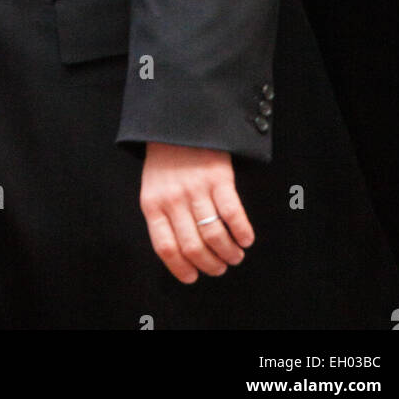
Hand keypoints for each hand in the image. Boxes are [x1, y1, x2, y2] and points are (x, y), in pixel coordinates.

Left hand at [139, 142, 253, 282]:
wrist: (178, 121)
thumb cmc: (166, 160)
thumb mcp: (153, 187)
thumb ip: (163, 216)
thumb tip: (182, 255)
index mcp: (153, 204)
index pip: (165, 248)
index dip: (181, 269)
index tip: (194, 277)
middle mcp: (173, 199)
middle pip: (193, 247)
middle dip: (210, 265)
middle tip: (220, 267)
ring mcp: (196, 188)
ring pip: (214, 236)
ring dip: (229, 253)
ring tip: (235, 256)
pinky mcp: (219, 177)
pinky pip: (233, 214)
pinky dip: (242, 232)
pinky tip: (246, 239)